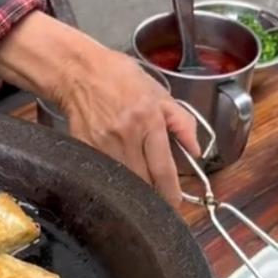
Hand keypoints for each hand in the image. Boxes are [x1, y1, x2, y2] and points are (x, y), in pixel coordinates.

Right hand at [57, 48, 198, 204]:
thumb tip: (197, 150)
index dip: (170, 193)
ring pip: (123, 182)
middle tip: (159, 202)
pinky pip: (104, 173)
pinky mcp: (86, 149)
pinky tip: (118, 180)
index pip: (162, 168)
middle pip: (143, 182)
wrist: (80, 72)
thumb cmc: (120, 78)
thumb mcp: (158, 93)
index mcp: (148, 120)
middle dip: (153, 196)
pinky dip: (113, 180)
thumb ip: (182, 122)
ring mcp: (103, 145)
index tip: (175, 205)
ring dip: (134, 191)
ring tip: (141, 194)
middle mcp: (126, 135)